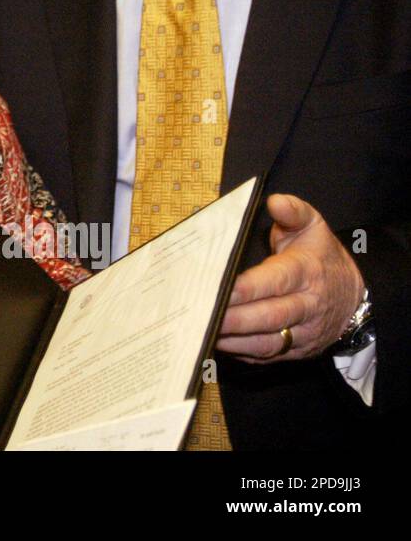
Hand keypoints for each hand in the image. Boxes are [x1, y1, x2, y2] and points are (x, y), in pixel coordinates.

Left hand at [215, 194, 364, 362]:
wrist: (356, 296)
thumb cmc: (321, 257)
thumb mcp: (314, 227)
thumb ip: (294, 212)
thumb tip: (275, 201)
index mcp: (306, 273)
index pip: (274, 282)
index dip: (245, 289)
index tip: (218, 289)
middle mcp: (307, 306)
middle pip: (269, 317)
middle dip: (234, 320)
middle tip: (201, 317)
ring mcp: (305, 332)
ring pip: (268, 342)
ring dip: (235, 341)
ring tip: (202, 334)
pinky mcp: (299, 351)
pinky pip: (269, 357)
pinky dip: (243, 353)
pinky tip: (217, 344)